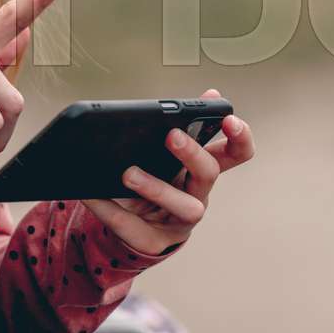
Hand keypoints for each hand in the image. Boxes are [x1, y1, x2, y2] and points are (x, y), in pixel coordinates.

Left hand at [81, 88, 255, 257]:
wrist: (128, 222)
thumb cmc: (151, 177)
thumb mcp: (165, 150)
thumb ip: (186, 122)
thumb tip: (212, 92)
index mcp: (201, 168)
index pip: (236, 153)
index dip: (240, 138)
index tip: (229, 119)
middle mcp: (197, 194)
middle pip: (209, 174)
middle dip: (192, 153)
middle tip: (171, 135)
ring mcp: (179, 221)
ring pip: (186, 208)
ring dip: (157, 188)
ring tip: (128, 173)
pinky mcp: (154, 240)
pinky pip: (136, 229)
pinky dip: (113, 212)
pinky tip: (94, 196)